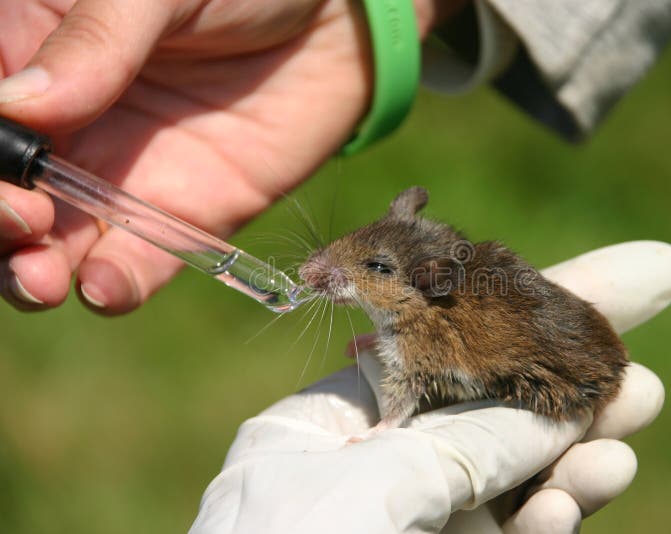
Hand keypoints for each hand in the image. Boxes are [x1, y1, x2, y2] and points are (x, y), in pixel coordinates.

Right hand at [0, 0, 463, 313]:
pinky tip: (103, 288)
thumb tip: (19, 104)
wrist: (336, 22)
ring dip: (33, 273)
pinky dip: (112, 287)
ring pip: (53, 246)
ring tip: (43, 278)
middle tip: (24, 223)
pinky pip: (135, 266)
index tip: (10, 178)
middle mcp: (71, 128)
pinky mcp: (184, 218)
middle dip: (0, 228)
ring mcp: (123, 180)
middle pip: (7, 195)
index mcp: (40, 57)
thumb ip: (94, 42)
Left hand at [189, 241, 670, 532]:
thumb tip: (553, 415)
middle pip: (485, 412)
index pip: (436, 349)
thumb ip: (460, 446)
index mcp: (325, 431)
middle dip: (563, 388)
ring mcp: (409, 527)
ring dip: (574, 459)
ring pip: (508, 483)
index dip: (516, 312)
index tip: (606, 286)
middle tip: (638, 374)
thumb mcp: (365, 490)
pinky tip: (572, 505)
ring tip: (631, 432)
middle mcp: (369, 474)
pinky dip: (549, 520)